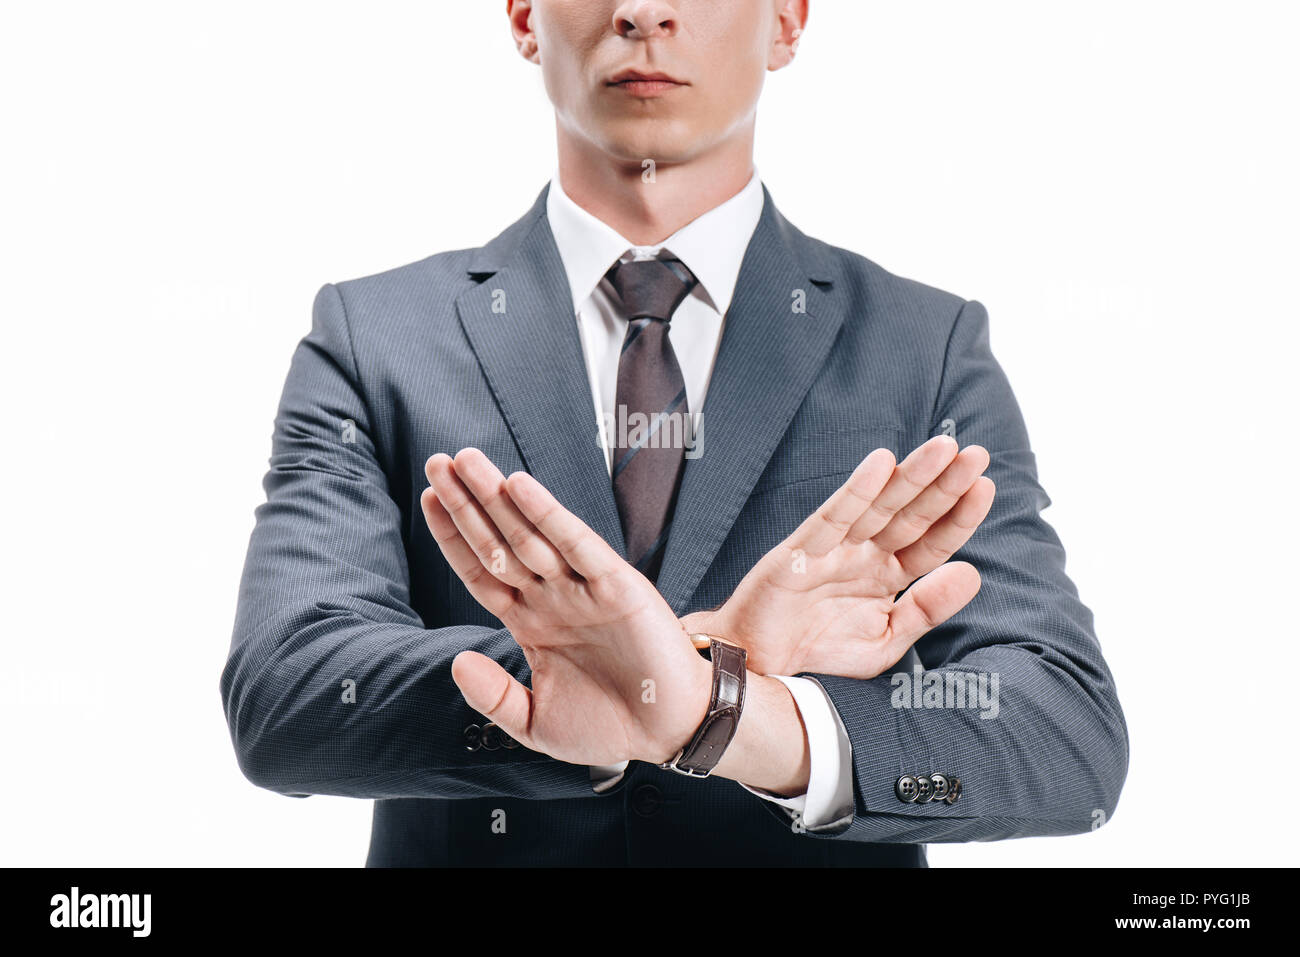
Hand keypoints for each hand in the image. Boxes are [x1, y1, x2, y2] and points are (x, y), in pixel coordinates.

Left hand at [421, 449, 712, 767]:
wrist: (667, 733)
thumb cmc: (607, 726)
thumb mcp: (536, 722)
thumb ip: (494, 697)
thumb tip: (456, 662)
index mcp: (530, 621)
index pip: (481, 569)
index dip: (453, 535)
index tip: (427, 499)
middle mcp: (552, 596)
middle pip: (498, 540)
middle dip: (467, 502)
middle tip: (438, 462)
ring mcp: (582, 588)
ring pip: (530, 534)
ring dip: (497, 497)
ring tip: (466, 462)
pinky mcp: (617, 585)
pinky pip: (577, 544)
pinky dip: (550, 515)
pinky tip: (521, 487)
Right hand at [684, 435, 994, 677]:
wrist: (760, 673)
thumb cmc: (818, 657)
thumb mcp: (885, 642)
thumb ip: (927, 610)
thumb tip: (971, 572)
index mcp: (886, 577)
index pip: (932, 542)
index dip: (959, 516)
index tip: (986, 488)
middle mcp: (863, 556)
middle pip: (911, 514)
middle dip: (943, 484)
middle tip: (975, 454)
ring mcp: (832, 550)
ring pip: (878, 506)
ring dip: (911, 476)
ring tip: (943, 449)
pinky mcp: (799, 552)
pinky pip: (833, 517)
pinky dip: (856, 490)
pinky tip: (881, 464)